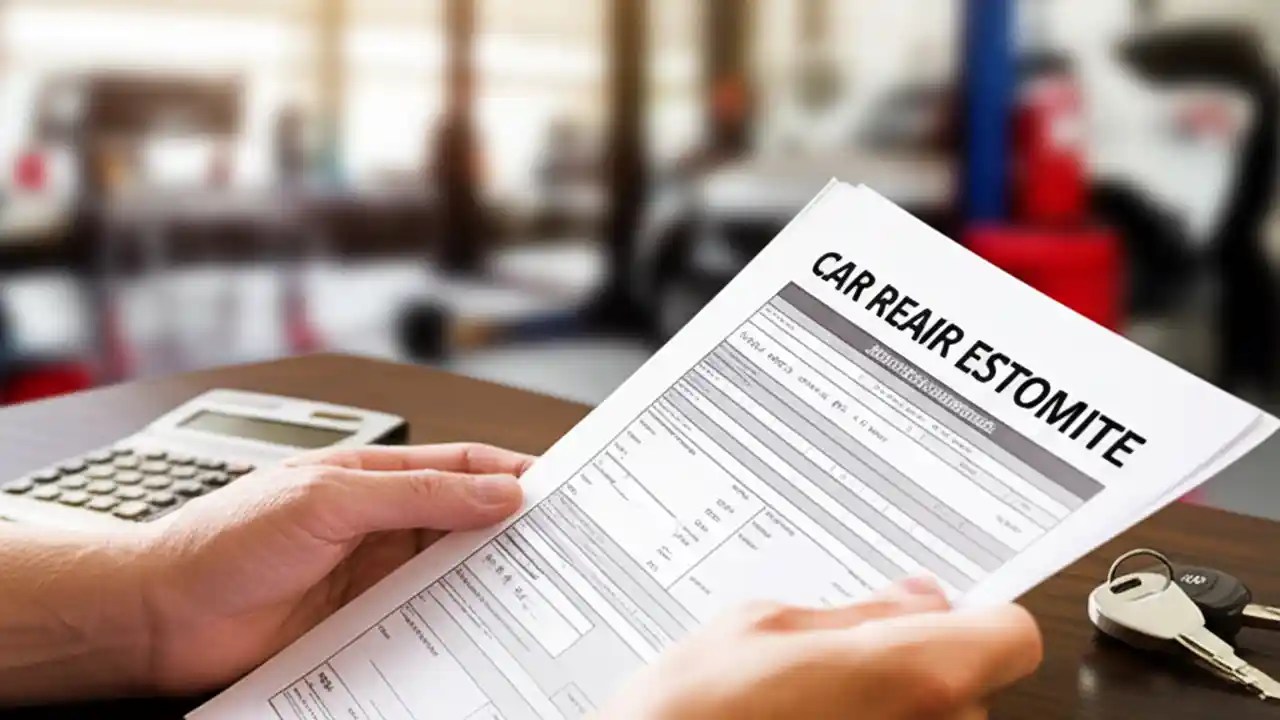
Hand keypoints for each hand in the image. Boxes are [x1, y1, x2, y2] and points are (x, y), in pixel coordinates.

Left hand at [137, 443, 531, 693]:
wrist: (164, 614)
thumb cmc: (227, 538)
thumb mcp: (331, 498)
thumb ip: (417, 493)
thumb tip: (495, 489)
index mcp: (373, 475)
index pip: (460, 464)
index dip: (512, 470)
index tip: (559, 485)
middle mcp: (378, 524)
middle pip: (463, 521)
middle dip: (511, 529)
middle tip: (560, 544)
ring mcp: (371, 575)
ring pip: (448, 573)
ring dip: (486, 580)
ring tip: (532, 590)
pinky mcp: (362, 624)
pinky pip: (422, 621)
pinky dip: (454, 624)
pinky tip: (478, 630)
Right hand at [601, 577, 1041, 719]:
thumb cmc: (693, 714)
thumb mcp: (765, 625)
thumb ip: (856, 612)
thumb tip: (912, 598)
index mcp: (915, 675)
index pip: (1012, 634)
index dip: (978, 614)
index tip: (947, 608)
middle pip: (971, 683)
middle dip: (921, 657)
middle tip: (852, 648)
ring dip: (893, 703)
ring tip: (813, 696)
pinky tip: (808, 719)